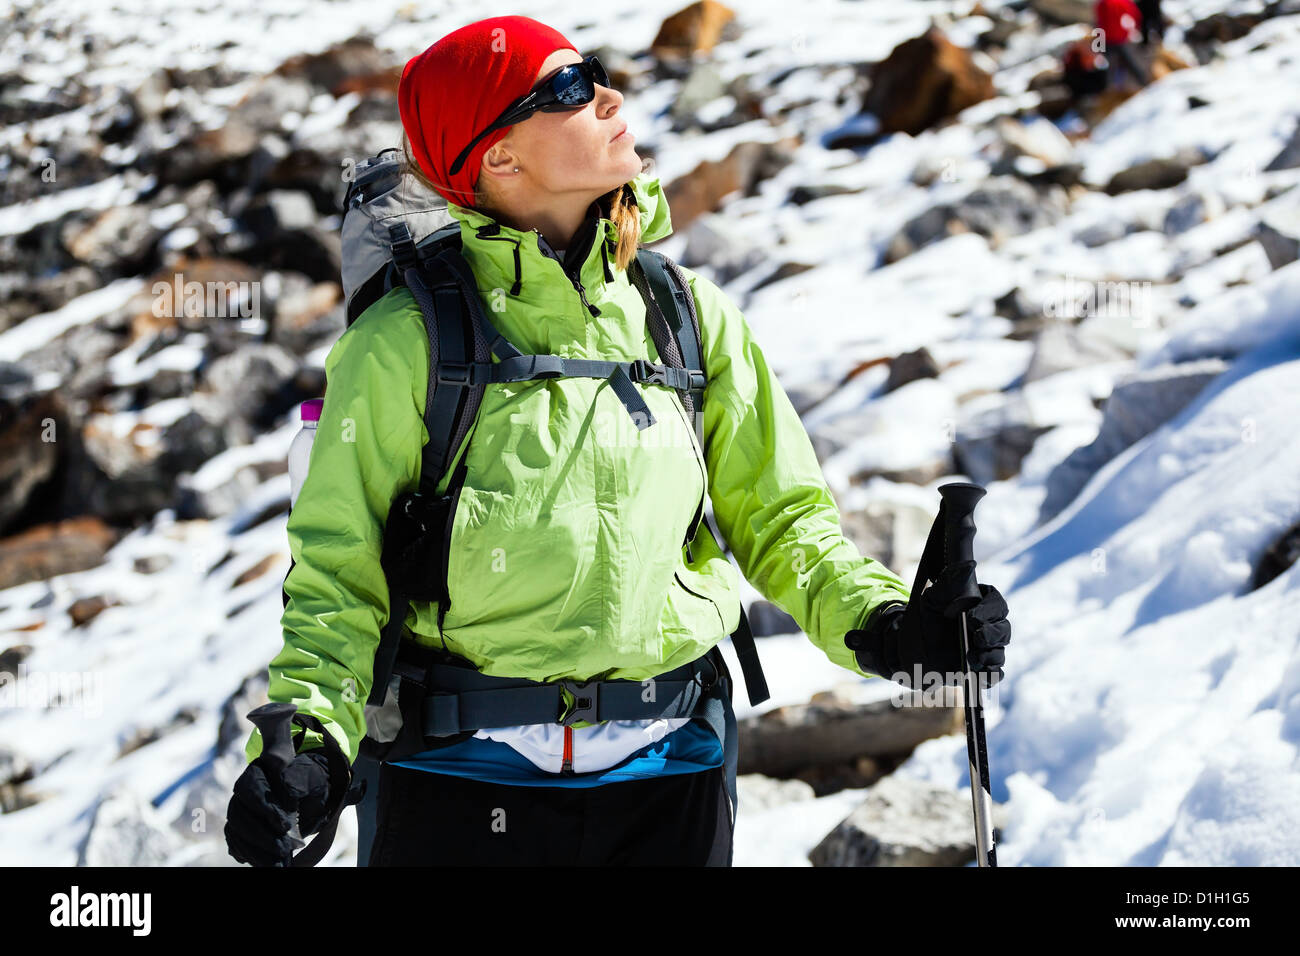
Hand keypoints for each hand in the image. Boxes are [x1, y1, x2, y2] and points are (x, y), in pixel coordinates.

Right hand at [225, 746, 341, 866]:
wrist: (310, 793)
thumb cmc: (310, 782)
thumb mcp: (312, 777)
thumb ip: (299, 778)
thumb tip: (287, 788)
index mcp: (258, 770)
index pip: (251, 787)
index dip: (265, 808)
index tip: (285, 826)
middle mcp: (243, 790)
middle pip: (240, 814)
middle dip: (261, 835)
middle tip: (284, 849)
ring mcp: (239, 809)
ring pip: (236, 831)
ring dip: (256, 850)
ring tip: (279, 863)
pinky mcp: (240, 828)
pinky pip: (237, 844)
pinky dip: (251, 856)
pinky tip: (269, 863)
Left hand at [846, 562, 1009, 687]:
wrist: (906, 650)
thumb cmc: (922, 620)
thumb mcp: (930, 599)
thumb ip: (949, 582)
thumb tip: (968, 565)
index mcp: (977, 606)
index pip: (996, 603)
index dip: (990, 610)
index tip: (972, 615)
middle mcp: (985, 626)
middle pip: (1003, 628)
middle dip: (992, 634)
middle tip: (976, 636)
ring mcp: (983, 649)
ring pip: (1000, 652)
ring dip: (991, 655)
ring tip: (972, 658)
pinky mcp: (978, 669)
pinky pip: (994, 674)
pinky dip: (990, 675)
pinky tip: (977, 673)